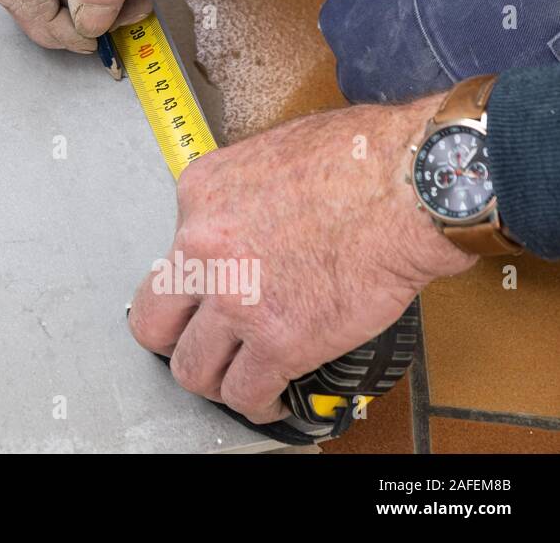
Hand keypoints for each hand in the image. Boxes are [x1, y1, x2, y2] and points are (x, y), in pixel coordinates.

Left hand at [128, 96, 476, 423]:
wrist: (406, 185)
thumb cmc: (360, 158)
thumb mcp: (270, 155)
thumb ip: (242, 196)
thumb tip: (251, 221)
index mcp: (198, 195)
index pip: (169, 254)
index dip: (192, 282)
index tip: (207, 296)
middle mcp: (202, 248)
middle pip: (153, 320)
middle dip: (174, 339)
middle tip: (199, 344)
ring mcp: (234, 298)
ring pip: (191, 368)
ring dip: (213, 379)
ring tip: (235, 378)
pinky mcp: (278, 339)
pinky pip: (245, 392)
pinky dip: (257, 404)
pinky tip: (272, 399)